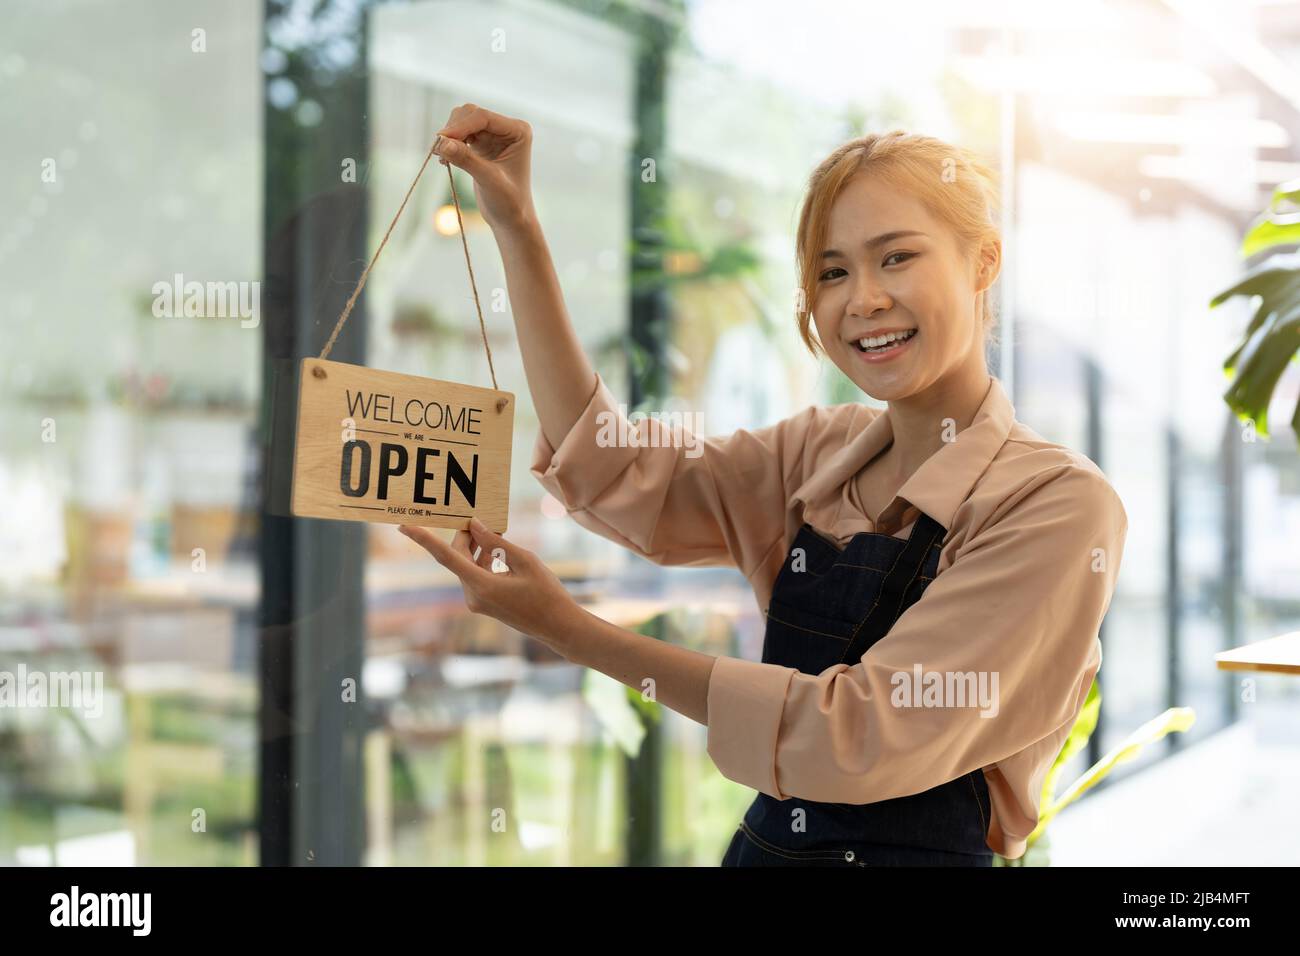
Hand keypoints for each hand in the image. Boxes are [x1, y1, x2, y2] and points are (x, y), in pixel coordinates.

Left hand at [398, 517, 578, 649]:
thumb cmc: (546, 592)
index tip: (404, 526)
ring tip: (496, 531)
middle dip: (466, 536)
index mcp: (481, 586)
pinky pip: (476, 575)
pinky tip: (499, 550)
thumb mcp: (525, 560)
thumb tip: (475, 526)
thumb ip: (496, 543)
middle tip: (481, 518)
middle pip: (457, 558)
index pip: (445, 557)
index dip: (423, 539)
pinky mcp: (484, 603)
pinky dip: (484, 560)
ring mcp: (477, 601)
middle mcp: (473, 595)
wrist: (558, 626)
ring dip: (477, 548)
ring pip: (467, 566)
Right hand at [433, 103, 536, 232]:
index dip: (460, 126)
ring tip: (443, 158)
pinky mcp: (481, 143)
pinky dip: (449, 143)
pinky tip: (445, 160)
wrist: (510, 218)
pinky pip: (458, 134)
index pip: (483, 117)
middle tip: (439, 151)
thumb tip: (441, 142)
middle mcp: (506, 128)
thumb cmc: (509, 202)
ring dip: (449, 136)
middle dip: (453, 130)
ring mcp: (493, 134)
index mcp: (518, 131)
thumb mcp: (489, 181)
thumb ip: (467, 160)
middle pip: (469, 114)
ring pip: (461, 121)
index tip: (440, 140)